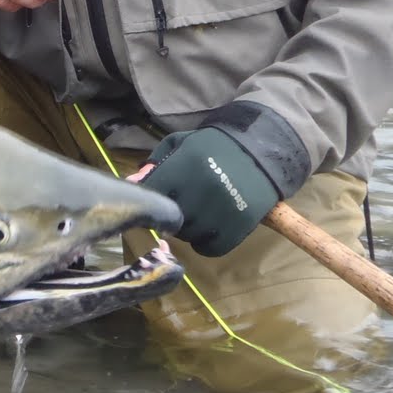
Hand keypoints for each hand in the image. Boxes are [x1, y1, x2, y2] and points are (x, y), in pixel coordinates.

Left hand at [131, 127, 280, 256]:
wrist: (261, 150)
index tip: (158, 198)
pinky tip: (209, 229)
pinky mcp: (239, 227)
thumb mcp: (181, 144)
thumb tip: (131, 183)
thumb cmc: (214, 146)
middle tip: (181, 205)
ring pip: (188, 235)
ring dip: (188, 230)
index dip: (151, 198)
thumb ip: (155, 164)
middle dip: (169, 215)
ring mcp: (220, 211)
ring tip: (197, 214)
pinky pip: (211, 248)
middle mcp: (199, 191)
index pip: (152, 194)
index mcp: (182, 168)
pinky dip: (206, 243)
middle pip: (169, 219)